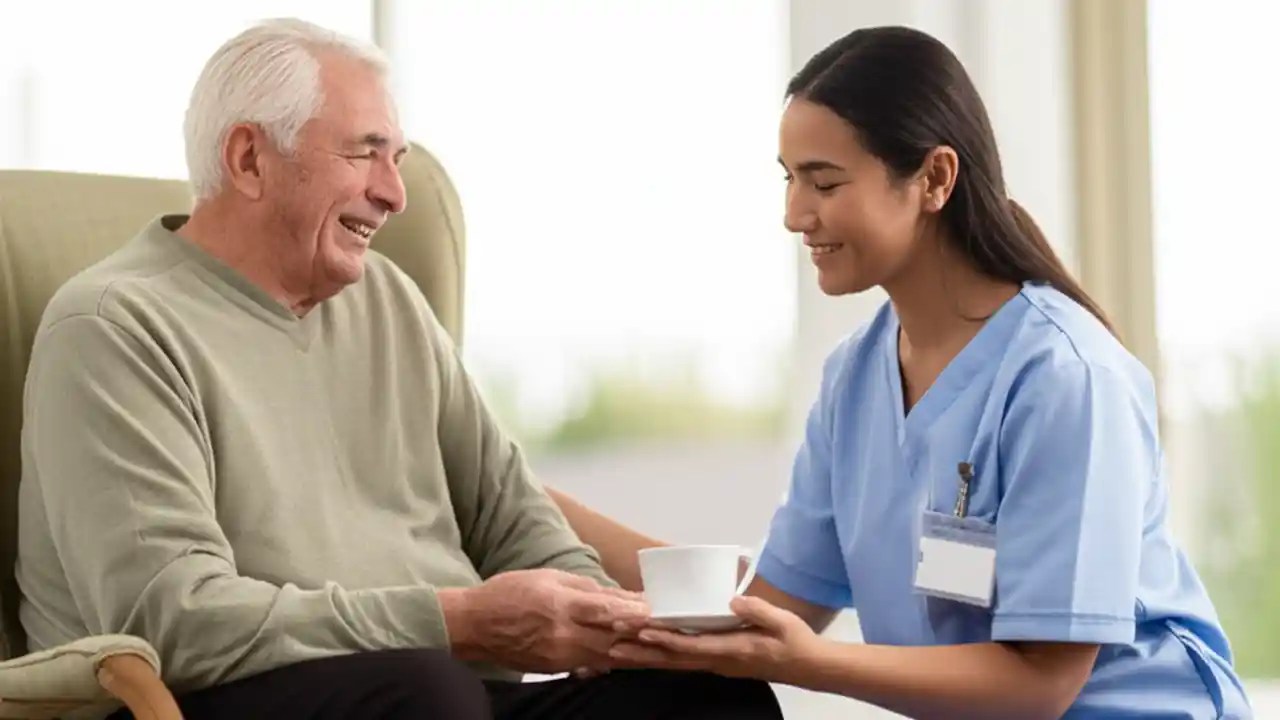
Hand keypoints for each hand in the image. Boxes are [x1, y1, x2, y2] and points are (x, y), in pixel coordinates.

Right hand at [439, 569, 648, 672]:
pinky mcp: (557, 668)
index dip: (634, 613)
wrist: (473, 626)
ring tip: (664, 648)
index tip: (660, 612)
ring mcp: (560, 655)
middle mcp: (563, 633)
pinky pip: (591, 665)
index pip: (605, 610)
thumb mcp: (547, 577)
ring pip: (608, 656)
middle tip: (674, 632)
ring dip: (636, 653)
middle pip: (612, 638)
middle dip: (644, 636)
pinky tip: (635, 659)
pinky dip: (614, 661)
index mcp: (561, 604)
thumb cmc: (509, 593)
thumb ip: (585, 587)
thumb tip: (619, 596)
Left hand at [608, 595, 821, 682]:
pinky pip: (682, 662)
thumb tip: (732, 600)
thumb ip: (757, 610)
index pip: (691, 645)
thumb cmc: (795, 640)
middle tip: (611, 646)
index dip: (665, 638)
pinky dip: (660, 658)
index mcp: (731, 649)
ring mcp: (716, 664)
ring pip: (673, 663)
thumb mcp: (781, 621)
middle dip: (642, 652)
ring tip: (616, 653)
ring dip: (645, 658)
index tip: (642, 631)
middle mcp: (718, 661)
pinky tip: (645, 654)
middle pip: (672, 658)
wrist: (807, 666)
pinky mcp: (716, 662)